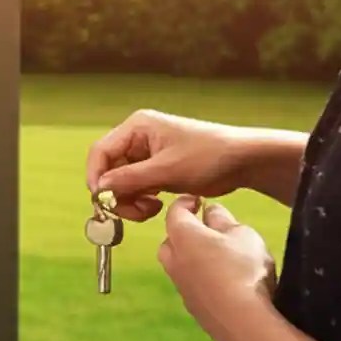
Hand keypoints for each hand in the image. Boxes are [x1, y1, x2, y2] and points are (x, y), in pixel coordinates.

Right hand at [85, 109, 248, 221]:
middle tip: (132, 212)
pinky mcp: (156, 169)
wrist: (243, 162)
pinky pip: (136, 187)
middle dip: (117, 193)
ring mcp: (147, 154)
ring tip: (150, 209)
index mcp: (137, 127)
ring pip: (122, 182)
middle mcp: (138, 138)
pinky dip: (141, 200)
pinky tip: (157, 205)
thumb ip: (130, 178)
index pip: (101, 151)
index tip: (102, 201)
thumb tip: (99, 188)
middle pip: (109, 169)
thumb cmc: (210, 156)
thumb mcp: (167, 170)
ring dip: (130, 200)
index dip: (97, 177)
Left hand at [157, 196, 277, 340]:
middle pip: (170, 240)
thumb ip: (224, 220)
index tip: (196, 199)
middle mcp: (173, 259)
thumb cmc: (244, 269)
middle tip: (203, 229)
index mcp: (182, 236)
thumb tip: (211, 211)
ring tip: (214, 255)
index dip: (185, 202)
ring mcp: (180, 286)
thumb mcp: (243, 235)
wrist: (243, 322)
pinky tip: (219, 281)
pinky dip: (199, 277)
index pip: (175, 211)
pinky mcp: (191, 307)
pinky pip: (190, 284)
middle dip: (183, 231)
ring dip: (189, 256)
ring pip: (177, 264)